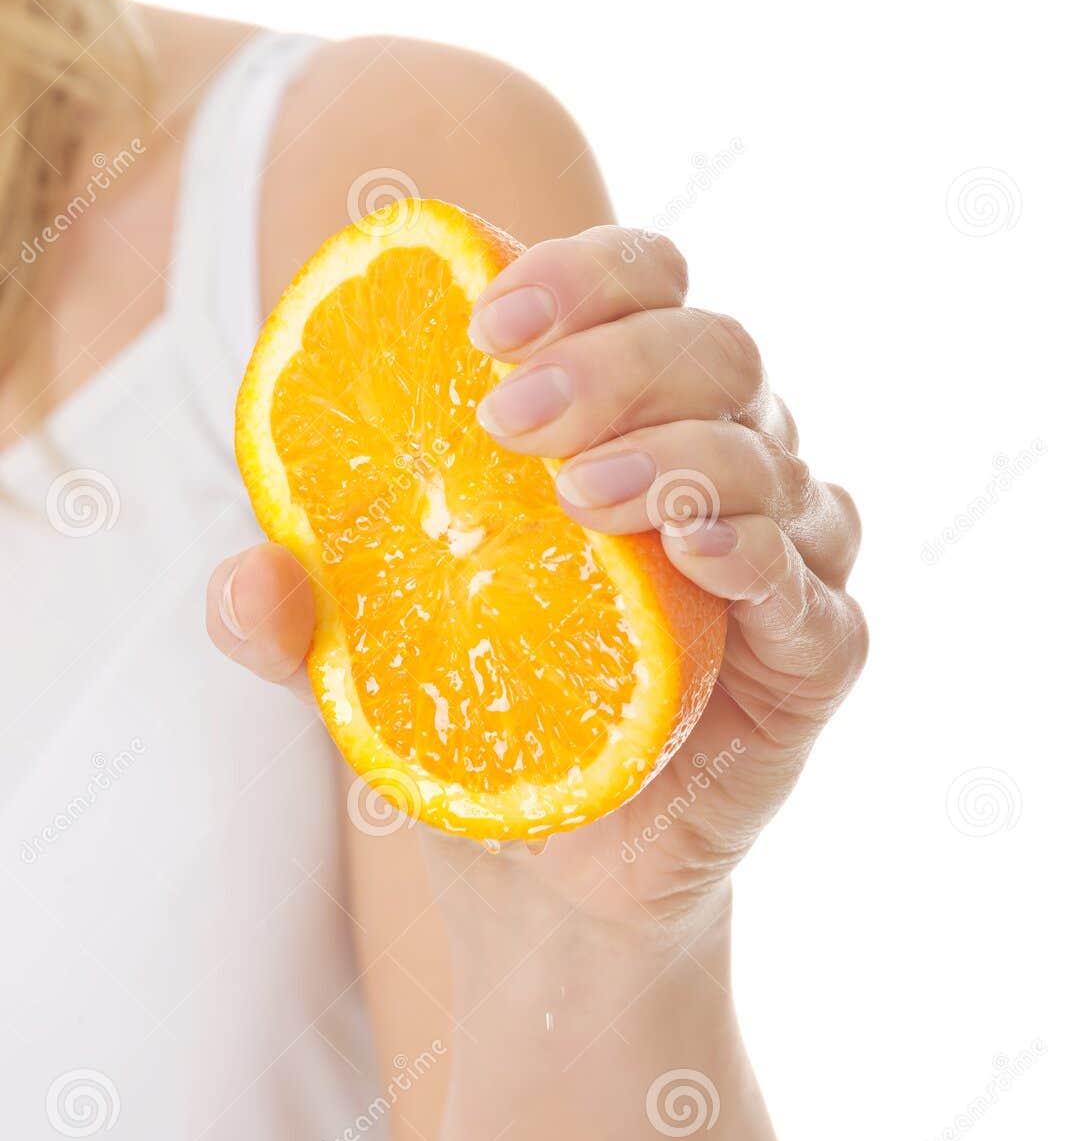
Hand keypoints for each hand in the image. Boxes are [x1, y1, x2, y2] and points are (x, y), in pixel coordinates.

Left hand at [207, 226, 865, 927]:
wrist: (546, 867)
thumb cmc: (479, 715)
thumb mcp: (366, 656)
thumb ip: (303, 614)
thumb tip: (242, 579)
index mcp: (632, 417)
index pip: (645, 289)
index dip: (584, 274)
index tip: (486, 322)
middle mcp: (722, 464)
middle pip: (716, 351)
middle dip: (618, 360)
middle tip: (513, 416)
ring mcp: (780, 558)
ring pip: (769, 457)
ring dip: (675, 453)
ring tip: (579, 496)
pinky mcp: (811, 660)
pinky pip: (817, 593)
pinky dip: (765, 557)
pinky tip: (698, 551)